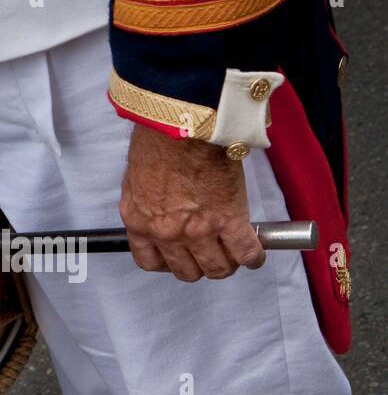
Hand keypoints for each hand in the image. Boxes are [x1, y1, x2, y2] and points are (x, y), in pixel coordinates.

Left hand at [119, 124, 264, 280]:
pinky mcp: (228, 221)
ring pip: (217, 268)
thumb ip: (150, 202)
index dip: (168, 262)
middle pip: (186, 271)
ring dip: (229, 264)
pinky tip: (256, 251)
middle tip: (211, 254)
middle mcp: (165, 232)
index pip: (150, 261)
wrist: (183, 124)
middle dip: (201, 266)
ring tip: (235, 254)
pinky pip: (246, 253)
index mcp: (139, 220)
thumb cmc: (160, 140)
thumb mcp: (140, 178)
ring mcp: (197, 230)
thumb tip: (164, 208)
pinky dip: (254, 256)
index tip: (178, 257)